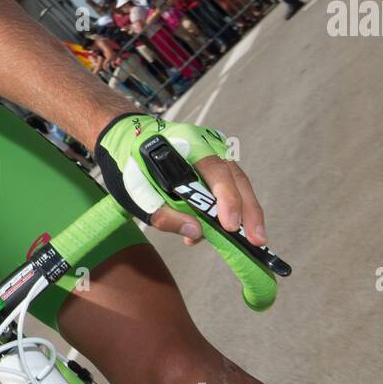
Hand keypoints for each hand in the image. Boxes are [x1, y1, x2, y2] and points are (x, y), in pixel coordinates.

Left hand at [93, 114, 266, 246]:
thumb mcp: (137, 194)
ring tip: (251, 241)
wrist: (125, 142)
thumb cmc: (130, 166)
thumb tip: (196, 233)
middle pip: (236, 178)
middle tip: (257, 240)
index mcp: (185, 143)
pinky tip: (220, 233)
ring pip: (238, 184)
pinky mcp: (214, 166)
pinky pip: (227, 188)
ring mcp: (213, 153)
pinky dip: (229, 210)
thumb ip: (164, 214)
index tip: (230, 226)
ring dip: (245, 213)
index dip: (227, 199)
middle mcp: (206, 144)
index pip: (215, 170)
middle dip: (249, 212)